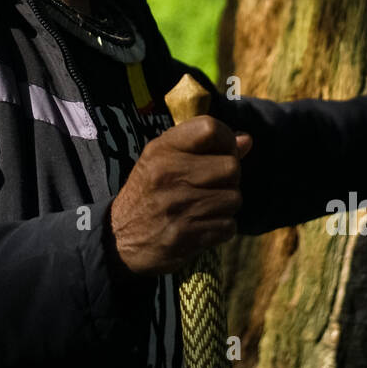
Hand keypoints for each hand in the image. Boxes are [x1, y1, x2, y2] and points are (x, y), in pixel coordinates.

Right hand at [109, 117, 251, 275]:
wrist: (120, 238)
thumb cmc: (148, 193)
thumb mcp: (163, 160)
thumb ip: (204, 147)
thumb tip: (246, 140)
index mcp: (162, 150)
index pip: (210, 129)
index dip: (226, 140)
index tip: (222, 152)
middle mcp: (169, 174)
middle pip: (231, 167)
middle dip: (229, 178)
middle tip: (213, 186)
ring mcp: (178, 206)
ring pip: (234, 198)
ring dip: (226, 205)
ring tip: (205, 207)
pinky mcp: (186, 235)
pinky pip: (228, 226)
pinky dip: (221, 228)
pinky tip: (202, 225)